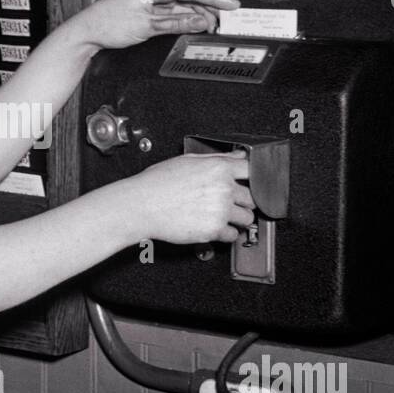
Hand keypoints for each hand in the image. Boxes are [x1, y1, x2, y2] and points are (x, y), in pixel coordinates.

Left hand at [66, 0, 240, 51]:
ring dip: (199, 16)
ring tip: (215, 26)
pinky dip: (186, 20)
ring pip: (184, 6)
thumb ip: (176, 23)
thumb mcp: (147, 25)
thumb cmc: (109, 23)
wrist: (89, 30)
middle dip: (210, 9)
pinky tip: (196, 26)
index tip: (231, 4)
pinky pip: (174, 13)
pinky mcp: (150, 9)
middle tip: (227, 20)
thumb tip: (200, 22)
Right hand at [126, 152, 255, 244]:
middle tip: (230, 202)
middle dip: (243, 201)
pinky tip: (214, 226)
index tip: (249, 183)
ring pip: (247, 218)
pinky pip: (233, 235)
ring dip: (238, 219)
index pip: (252, 171)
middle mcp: (223, 189)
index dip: (252, 178)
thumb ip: (217, 159)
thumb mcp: (187, 161)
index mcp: (218, 168)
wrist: (141, 206)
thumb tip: (237, 157)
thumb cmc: (157, 182)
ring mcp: (220, 211)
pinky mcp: (214, 230)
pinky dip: (226, 233)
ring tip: (222, 216)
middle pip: (252, 198)